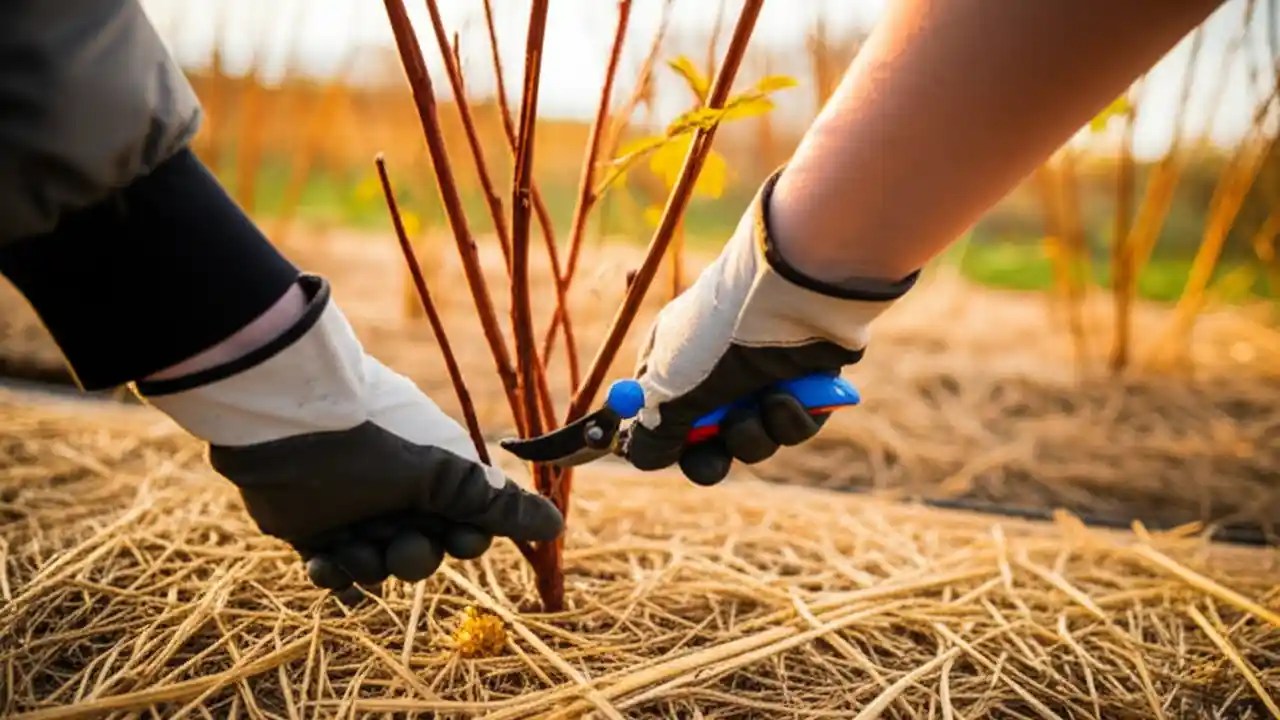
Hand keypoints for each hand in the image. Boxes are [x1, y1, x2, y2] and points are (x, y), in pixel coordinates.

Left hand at [135, 276, 561, 595]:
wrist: (278, 429)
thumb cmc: (366, 443)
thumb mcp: (437, 476)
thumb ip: (494, 504)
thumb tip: (557, 525)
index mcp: (434, 477)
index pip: (467, 525)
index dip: (466, 539)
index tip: (460, 536)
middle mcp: (399, 497)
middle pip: (424, 553)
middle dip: (413, 556)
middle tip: (396, 544)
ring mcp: (356, 515)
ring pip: (379, 566)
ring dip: (368, 565)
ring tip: (350, 547)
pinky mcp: (314, 531)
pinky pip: (335, 571)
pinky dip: (332, 574)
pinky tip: (324, 563)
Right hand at [624, 169, 916, 484]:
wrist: (793, 296)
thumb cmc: (719, 338)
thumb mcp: (670, 392)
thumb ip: (652, 433)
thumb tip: (640, 457)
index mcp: (676, 359)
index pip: (662, 410)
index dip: (661, 437)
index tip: (662, 455)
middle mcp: (718, 368)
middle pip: (709, 437)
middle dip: (709, 454)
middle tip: (713, 462)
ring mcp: (762, 377)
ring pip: (752, 439)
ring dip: (751, 435)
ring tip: (758, 406)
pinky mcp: (804, 383)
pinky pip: (792, 425)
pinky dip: (788, 418)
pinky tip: (789, 392)